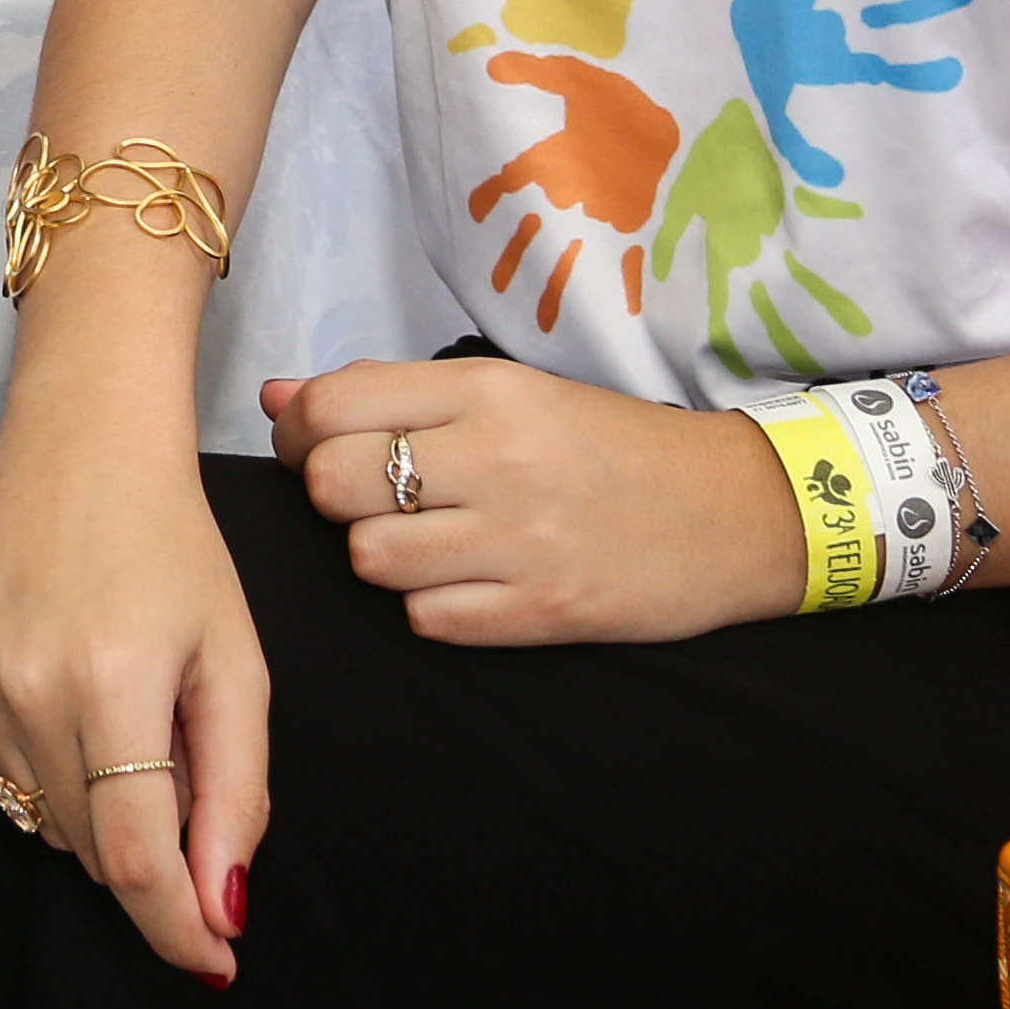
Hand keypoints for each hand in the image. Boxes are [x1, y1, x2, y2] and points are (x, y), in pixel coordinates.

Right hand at [0, 398, 261, 979]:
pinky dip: (52, 769)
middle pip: (91, 849)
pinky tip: (77, 698)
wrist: (80, 439)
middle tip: (189, 776)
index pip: (135, 860)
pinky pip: (3, 774)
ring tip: (132, 719)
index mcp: (111, 683)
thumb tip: (224, 909)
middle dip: (153, 855)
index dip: (177, 926)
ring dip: (101, 811)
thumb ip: (237, 792)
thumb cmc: (176, 545)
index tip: (217, 961)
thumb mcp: (237, 661)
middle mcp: (25, 689)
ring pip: (44, 820)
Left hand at [263, 357, 802, 643]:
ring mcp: (521, 541)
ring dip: (380, 553)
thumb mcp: (507, 392)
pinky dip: (431, 606)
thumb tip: (276, 400)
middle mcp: (498, 459)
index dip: (300, 431)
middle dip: (333, 494)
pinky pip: (426, 619)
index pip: (335, 404)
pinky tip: (469, 583)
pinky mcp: (542, 614)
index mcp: (487, 390)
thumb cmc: (606, 446)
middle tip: (369, 498)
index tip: (313, 445)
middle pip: (334, 481)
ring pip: (370, 557)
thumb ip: (391, 393)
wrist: (733, 512)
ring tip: (426, 541)